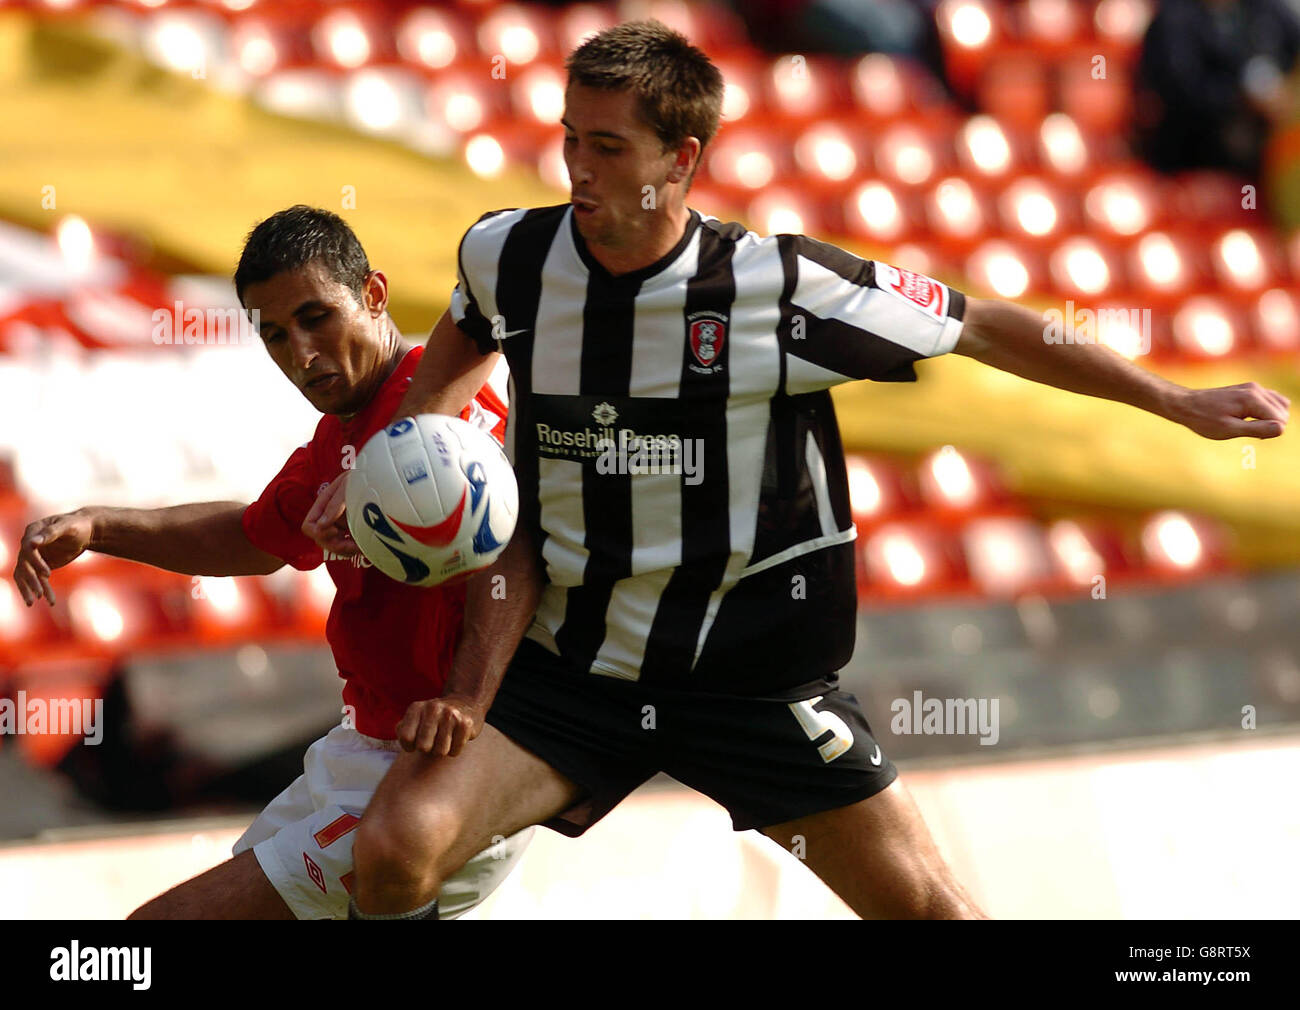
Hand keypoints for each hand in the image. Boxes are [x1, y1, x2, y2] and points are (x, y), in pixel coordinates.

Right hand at [13, 509, 93, 606]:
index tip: (47, 573)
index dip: (36, 561)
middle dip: (31, 580)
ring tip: (33, 602)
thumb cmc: (77, 525)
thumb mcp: (67, 526)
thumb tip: (32, 542)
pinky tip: (50, 601)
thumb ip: (51, 533)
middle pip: (24, 565)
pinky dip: (44, 590)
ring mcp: (33, 556)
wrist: (86, 531)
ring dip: (30, 588)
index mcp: (33, 531)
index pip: (28, 549)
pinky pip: (38, 580)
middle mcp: (29, 543)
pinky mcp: (40, 566)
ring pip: (27, 575)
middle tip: (39, 593)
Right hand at [302, 471, 358, 556]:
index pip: (309, 526)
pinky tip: (365, 547)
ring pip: (334, 547)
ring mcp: (342, 524)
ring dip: (345, 550)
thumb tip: (321, 526)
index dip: (318, 533)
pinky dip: (354, 550)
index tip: (335, 530)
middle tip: (352, 546)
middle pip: (321, 540)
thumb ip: (334, 504)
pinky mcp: (354, 530)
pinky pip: (348, 547)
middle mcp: (330, 516)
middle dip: (334, 545)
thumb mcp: (348, 485)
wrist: (385, 479)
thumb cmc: (365, 477)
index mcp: (324, 506)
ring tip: (361, 548)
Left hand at [396, 694, 484, 755]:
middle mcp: (433, 708)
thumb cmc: (434, 717)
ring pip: (440, 752)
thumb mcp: (416, 717)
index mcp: (417, 707)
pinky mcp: (466, 724)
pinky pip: (455, 752)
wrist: (466, 702)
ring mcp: (450, 715)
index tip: (414, 743)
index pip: (406, 737)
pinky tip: (456, 738)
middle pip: (423, 747)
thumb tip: (405, 739)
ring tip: (444, 738)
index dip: (409, 746)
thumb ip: (402, 729)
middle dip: (427, 749)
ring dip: (441, 750)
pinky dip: (454, 750)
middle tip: (432, 740)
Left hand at [1171, 383, 1288, 439]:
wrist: (1186, 404)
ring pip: (1280, 405)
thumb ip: (1256, 429)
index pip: (1280, 419)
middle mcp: (1256, 389)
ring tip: (1249, 425)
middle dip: (1272, 425)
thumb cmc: (1204, 419)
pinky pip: (1271, 400)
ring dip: (1271, 418)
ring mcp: (1253, 387)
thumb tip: (1281, 429)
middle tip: (1247, 431)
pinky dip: (1267, 411)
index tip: (1250, 435)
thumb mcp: (1229, 429)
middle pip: (1283, 411)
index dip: (1269, 432)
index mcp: (1252, 399)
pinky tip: (1251, 418)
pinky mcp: (1249, 389)